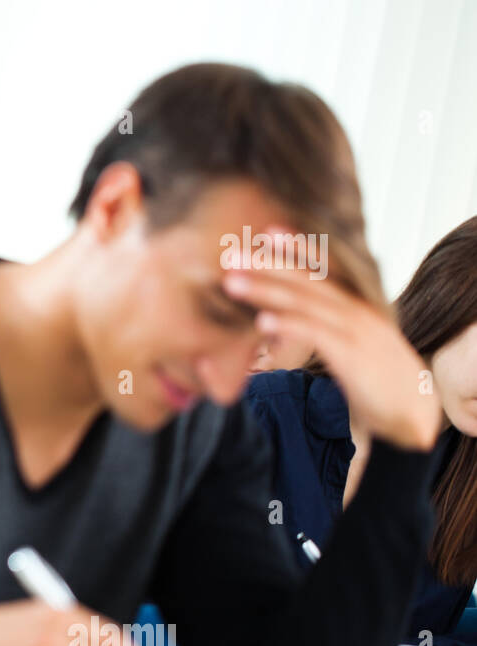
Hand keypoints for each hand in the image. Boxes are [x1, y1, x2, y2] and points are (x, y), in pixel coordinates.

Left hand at [223, 227, 440, 451]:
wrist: (413, 413)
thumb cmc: (375, 382)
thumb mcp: (351, 348)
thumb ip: (325, 332)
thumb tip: (288, 326)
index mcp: (355, 307)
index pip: (324, 270)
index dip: (298, 249)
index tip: (267, 233)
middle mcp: (355, 311)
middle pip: (307, 280)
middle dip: (268, 264)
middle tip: (231, 253)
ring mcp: (355, 331)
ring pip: (305, 303)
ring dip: (265, 290)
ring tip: (232, 281)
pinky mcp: (352, 356)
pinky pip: (315, 335)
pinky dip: (288, 325)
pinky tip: (261, 320)